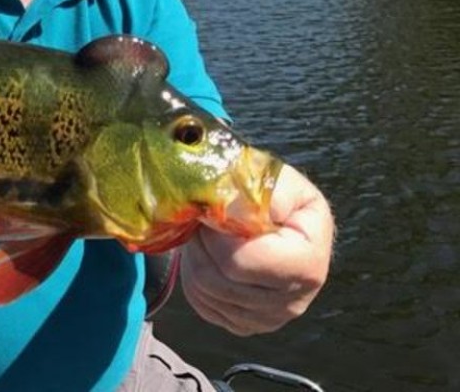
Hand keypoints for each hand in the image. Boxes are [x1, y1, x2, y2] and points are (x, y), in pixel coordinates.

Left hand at [180, 164, 334, 335]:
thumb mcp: (273, 178)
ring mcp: (270, 318)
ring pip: (207, 293)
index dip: (217, 236)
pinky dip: (195, 277)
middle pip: (221, 282)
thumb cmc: (272, 193)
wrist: (272, 213)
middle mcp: (295, 301)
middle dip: (202, 244)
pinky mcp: (245, 325)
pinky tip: (207, 254)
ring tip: (205, 232)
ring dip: (195, 257)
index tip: (211, 211)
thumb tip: (233, 210)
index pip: (243, 262)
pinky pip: (203, 305)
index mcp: (308, 263)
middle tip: (200, 217)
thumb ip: (258, 192)